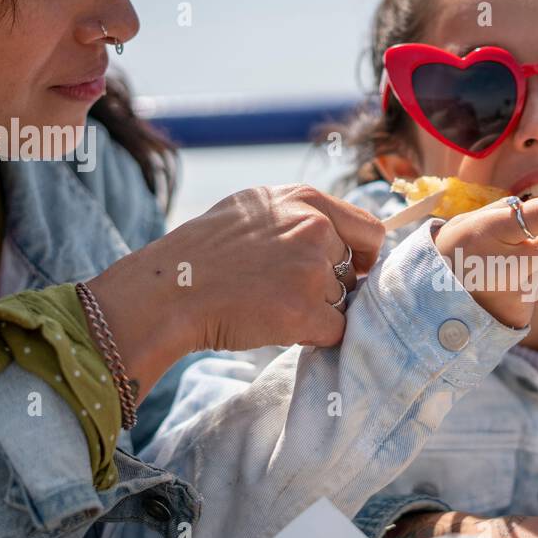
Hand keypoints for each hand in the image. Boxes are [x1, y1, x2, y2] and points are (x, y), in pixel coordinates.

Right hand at [88, 184, 384, 397]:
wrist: (167, 290)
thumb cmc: (203, 253)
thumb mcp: (255, 208)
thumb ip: (300, 216)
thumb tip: (341, 236)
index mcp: (306, 200)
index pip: (370, 230)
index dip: (366, 256)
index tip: (356, 271)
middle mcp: (315, 229)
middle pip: (352, 273)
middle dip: (328, 288)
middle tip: (283, 292)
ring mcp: (311, 270)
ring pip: (340, 303)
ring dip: (315, 312)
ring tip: (269, 305)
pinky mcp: (304, 312)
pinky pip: (334, 332)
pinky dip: (312, 337)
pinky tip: (276, 326)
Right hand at [433, 188, 537, 328]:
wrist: (425, 309)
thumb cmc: (449, 255)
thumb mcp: (464, 224)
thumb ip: (502, 212)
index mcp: (487, 233)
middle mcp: (506, 265)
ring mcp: (516, 293)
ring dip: (532, 259)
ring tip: (497, 266)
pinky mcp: (520, 314)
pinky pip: (533, 287)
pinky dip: (521, 283)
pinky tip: (496, 287)